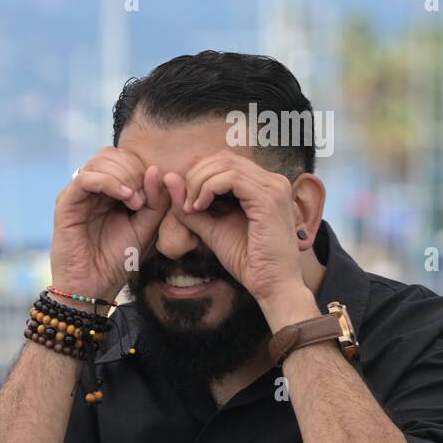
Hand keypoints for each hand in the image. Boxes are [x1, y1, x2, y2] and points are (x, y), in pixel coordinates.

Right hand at [51, 147, 167, 300]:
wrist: (93, 286)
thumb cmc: (117, 261)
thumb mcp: (147, 228)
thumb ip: (157, 201)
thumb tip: (156, 169)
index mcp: (108, 192)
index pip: (124, 159)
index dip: (142, 170)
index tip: (153, 197)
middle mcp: (90, 190)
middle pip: (112, 155)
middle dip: (134, 171)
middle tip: (143, 200)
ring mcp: (77, 195)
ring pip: (100, 162)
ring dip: (124, 176)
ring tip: (135, 202)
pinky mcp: (66, 204)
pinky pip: (86, 179)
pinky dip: (108, 182)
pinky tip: (124, 197)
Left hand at [163, 150, 309, 321]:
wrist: (271, 284)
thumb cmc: (246, 259)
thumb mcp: (211, 227)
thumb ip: (191, 205)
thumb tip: (169, 177)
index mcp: (262, 185)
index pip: (224, 161)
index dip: (199, 173)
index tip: (186, 200)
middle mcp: (272, 181)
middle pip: (223, 158)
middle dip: (196, 176)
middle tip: (186, 203)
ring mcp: (273, 188)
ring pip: (225, 165)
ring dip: (199, 183)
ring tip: (192, 207)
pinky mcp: (269, 199)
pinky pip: (231, 179)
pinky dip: (209, 188)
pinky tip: (200, 207)